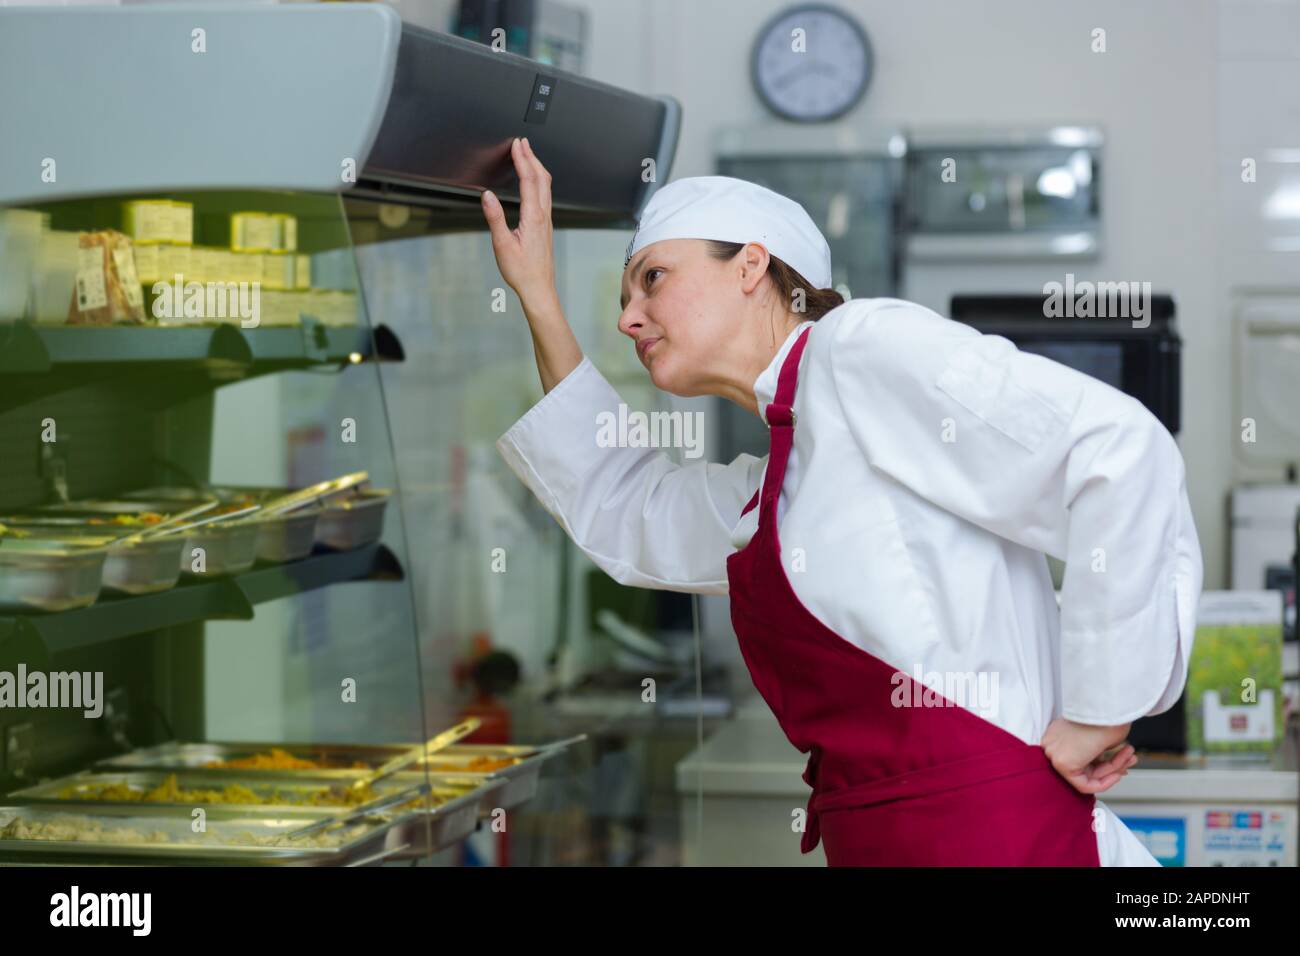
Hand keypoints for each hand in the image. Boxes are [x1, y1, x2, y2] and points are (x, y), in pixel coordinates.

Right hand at [481, 137, 557, 306]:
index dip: (522, 160)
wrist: (539, 289)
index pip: (529, 180)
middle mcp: (543, 216)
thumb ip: (495, 218)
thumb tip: (487, 196)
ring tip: (528, 155)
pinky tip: (534, 183)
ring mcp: (547, 221)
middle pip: (541, 178)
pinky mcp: (546, 226)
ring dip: (537, 168)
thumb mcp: (502, 245)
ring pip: (546, 187)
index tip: (517, 144)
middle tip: (523, 142)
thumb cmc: (521, 271)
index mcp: (533, 217)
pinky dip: (539, 181)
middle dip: (532, 157)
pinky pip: (545, 196)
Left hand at [1040, 717, 1137, 794]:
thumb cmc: (1108, 714)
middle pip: (1085, 766)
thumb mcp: (1102, 734)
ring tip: (1129, 755)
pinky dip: (1105, 783)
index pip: (1081, 756)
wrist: (1109, 708)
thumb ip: (1101, 753)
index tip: (1123, 759)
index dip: (1105, 761)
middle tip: (1130, 760)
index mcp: (1059, 731)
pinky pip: (1085, 785)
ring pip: (1088, 775)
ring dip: (1115, 768)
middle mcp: (1053, 743)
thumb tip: (1114, 770)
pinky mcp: (1062, 763)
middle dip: (1113, 766)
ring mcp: (1054, 753)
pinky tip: (1119, 772)